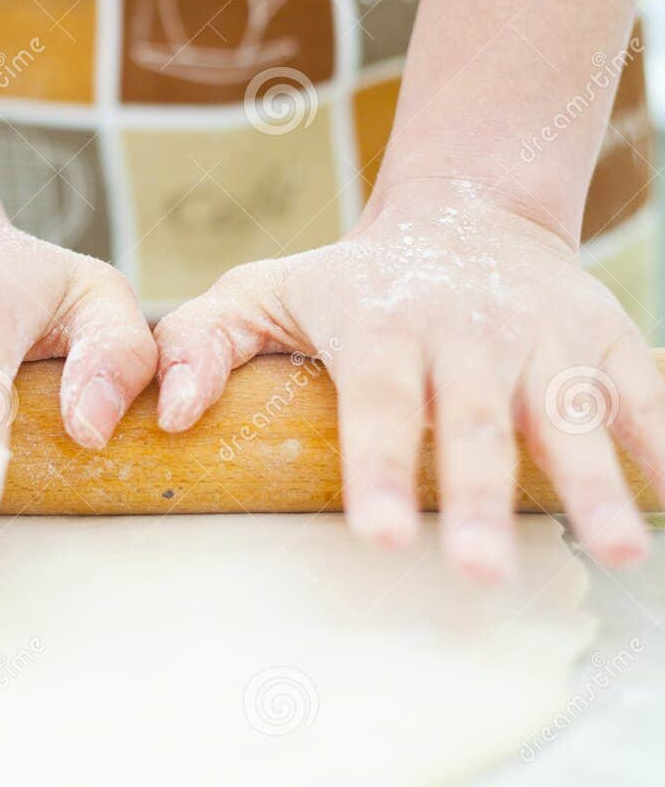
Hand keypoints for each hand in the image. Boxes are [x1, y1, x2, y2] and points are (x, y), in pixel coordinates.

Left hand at [155, 178, 661, 580]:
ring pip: (570, 412)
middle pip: (473, 421)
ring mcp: (541, 334)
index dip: (380, 468)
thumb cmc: (354, 280)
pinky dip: (663, 439)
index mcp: (382, 325)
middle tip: (485, 575)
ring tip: (618, 554)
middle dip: (481, 497)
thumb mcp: (268, 289)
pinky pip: (642, 392)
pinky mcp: (603, 337)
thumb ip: (206, 340)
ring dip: (597, 483)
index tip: (383, 538)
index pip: (377, 402)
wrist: (468, 211)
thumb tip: (170, 415)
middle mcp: (466, 330)